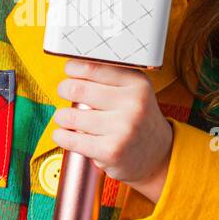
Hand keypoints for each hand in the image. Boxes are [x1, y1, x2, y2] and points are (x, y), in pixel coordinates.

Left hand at [52, 58, 173, 196]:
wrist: (157, 154)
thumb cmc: (137, 118)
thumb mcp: (134, 90)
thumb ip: (109, 76)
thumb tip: (72, 66)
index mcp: (137, 83)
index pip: (92, 67)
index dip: (73, 68)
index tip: (70, 71)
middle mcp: (133, 103)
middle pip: (77, 89)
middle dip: (64, 89)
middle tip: (65, 92)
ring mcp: (123, 128)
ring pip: (71, 116)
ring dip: (61, 117)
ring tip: (65, 118)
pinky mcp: (112, 151)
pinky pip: (71, 140)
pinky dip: (61, 137)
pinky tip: (63, 134)